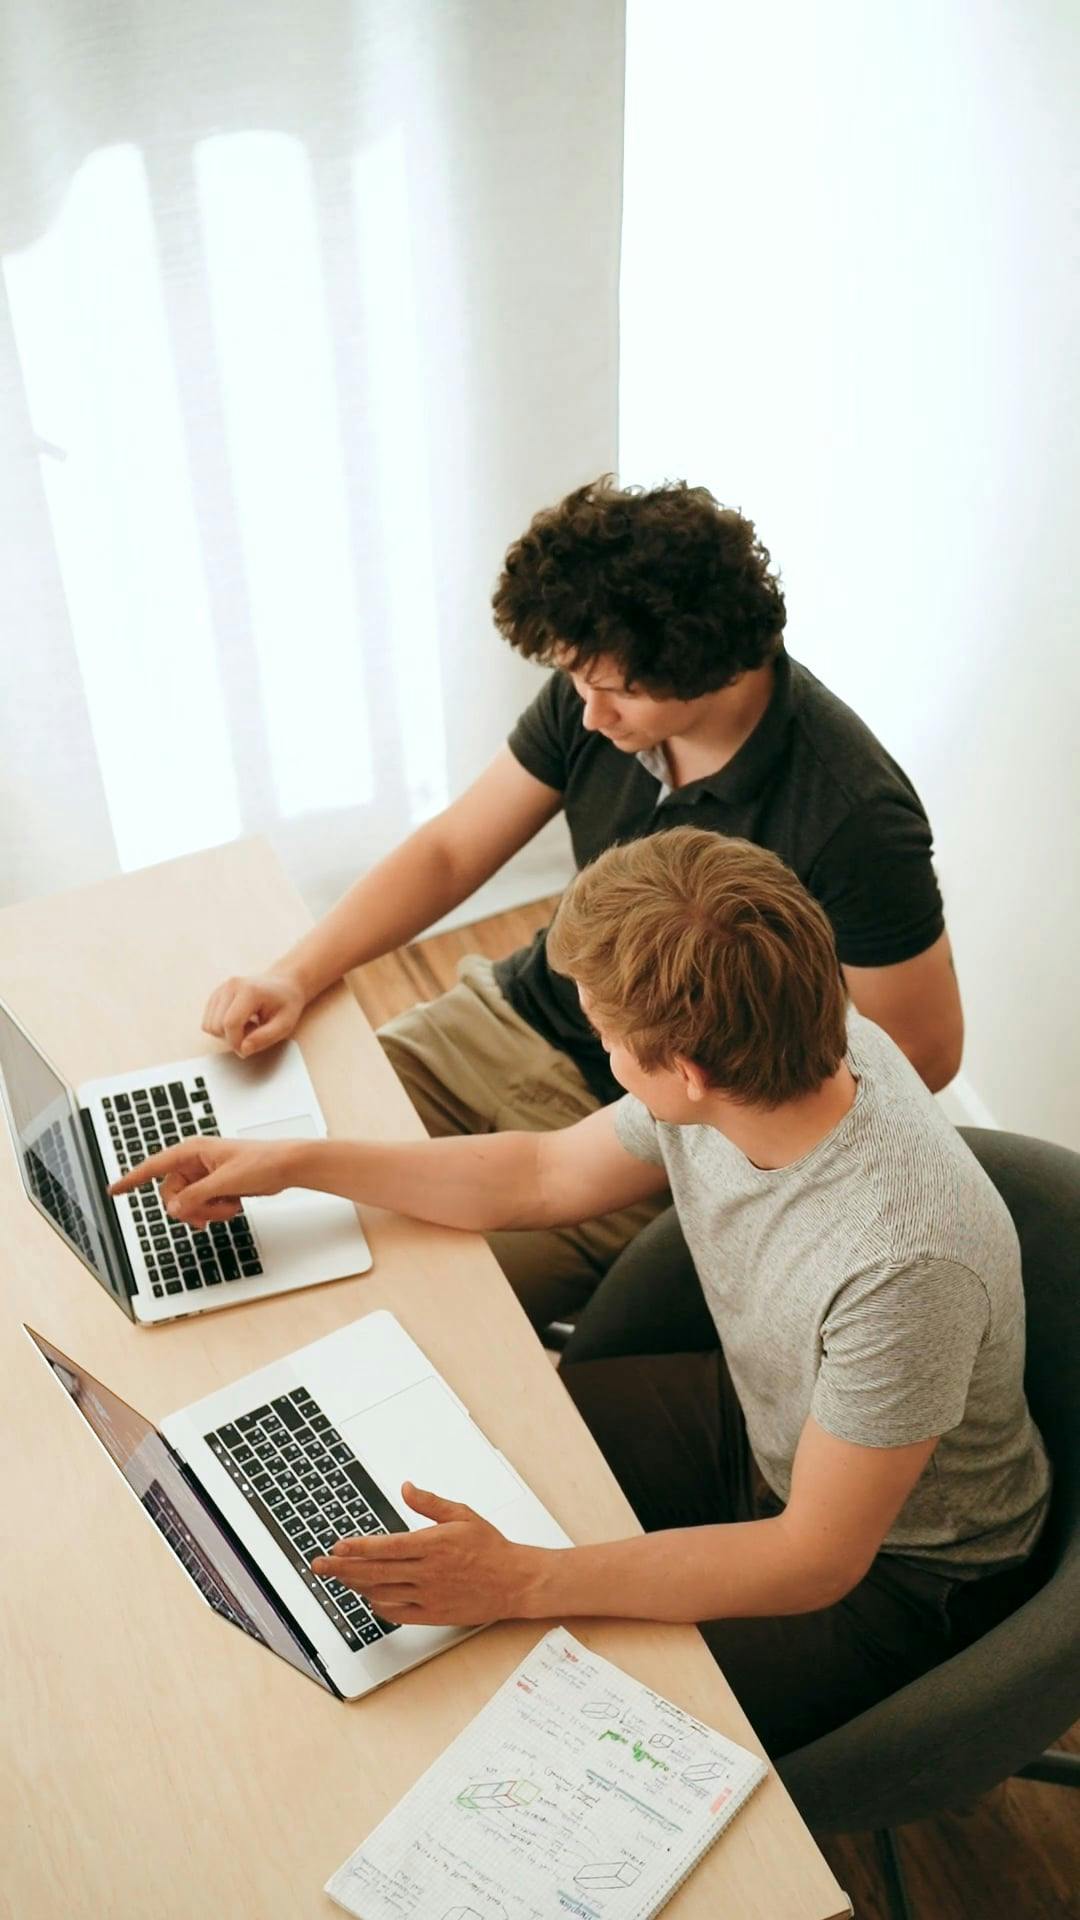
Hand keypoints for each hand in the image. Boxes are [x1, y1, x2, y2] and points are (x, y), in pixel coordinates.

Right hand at [108, 1136, 295, 1227]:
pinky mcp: (215, 1187)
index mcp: (192, 1151)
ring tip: (229, 1207)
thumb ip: (196, 1196)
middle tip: (209, 1215)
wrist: (286, 1167)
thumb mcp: (225, 1182)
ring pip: (188, 1204)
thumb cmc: (261, 1163)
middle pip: (172, 1195)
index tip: (113, 1191)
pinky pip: (202, 1206)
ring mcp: (205, 1176)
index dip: (131, 1179)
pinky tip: (233, 1205)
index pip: (153, 1167)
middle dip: (190, 1208)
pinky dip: (215, 1211)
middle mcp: (195, 1162)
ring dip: (206, 1212)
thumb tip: (172, 1209)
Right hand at [202, 969, 305, 1056]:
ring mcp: (222, 988)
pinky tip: (239, 1021)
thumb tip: (243, 1049)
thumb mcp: (285, 1024)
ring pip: (209, 1025)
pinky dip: (221, 1027)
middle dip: (232, 1038)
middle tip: (253, 1032)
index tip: (247, 1050)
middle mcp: (231, 986)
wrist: (284, 984)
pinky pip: (208, 1021)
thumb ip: (264, 1038)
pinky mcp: (216, 995)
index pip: (230, 1023)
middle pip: (216, 1025)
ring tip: (247, 1026)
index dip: (236, 1043)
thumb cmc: (286, 1003)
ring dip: (226, 1033)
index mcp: (249, 990)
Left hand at [311, 1483, 543, 1626]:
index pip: (386, 1547)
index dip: (358, 1547)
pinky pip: (396, 1612)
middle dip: (342, 1568)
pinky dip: (378, 1604)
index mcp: (433, 1544)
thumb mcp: (462, 1514)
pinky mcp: (432, 1614)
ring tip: (339, 1577)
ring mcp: (428, 1595)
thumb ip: (430, 1503)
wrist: (514, 1582)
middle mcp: (427, 1572)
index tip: (337, 1545)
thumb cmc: (490, 1547)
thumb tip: (406, 1488)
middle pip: (375, 1571)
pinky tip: (369, 1595)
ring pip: (381, 1592)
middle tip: (320, 1565)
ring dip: (356, 1585)